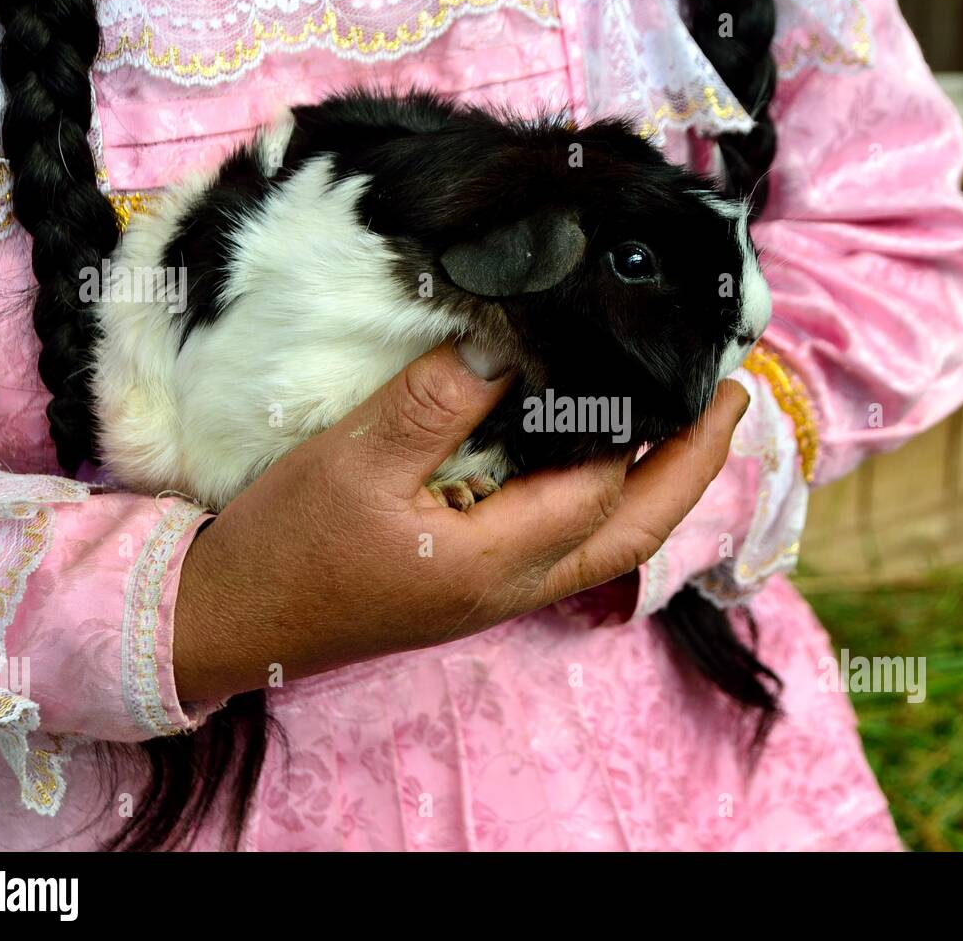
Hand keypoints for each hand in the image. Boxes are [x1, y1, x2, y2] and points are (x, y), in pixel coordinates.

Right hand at [174, 341, 749, 699]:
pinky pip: (566, 539)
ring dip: (657, 485)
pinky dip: (603, 496)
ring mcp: (496, 588)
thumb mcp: (354, 461)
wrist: (231, 619)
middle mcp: (514, 584)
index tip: (689, 363)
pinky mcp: (472, 580)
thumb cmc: (288, 545)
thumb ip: (435, 404)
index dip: (651, 428)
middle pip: (635, 532)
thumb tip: (507, 344)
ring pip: (607, 542)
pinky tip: (593, 455)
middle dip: (694, 468)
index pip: (605, 489)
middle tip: (731, 399)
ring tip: (684, 424)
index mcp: (497, 559)